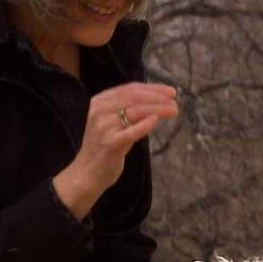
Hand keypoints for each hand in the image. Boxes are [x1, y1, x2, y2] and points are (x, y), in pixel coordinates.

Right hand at [53, 82, 177, 219]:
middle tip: (175, 101)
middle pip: (134, 98)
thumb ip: (131, 111)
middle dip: (158, 98)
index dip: (153, 88)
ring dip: (157, 109)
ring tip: (173, 110)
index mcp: (100, 101)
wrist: (87, 173)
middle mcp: (100, 111)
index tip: (171, 92)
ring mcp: (103, 126)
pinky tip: (156, 120)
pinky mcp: (109, 143)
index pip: (130, 89)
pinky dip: (144, 125)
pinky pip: (130, 131)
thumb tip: (160, 101)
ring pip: (135, 112)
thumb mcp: (116, 123)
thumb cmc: (106, 147)